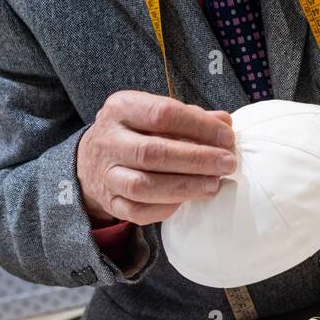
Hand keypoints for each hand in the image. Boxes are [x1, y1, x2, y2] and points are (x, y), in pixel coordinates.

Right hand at [76, 92, 235, 225]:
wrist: (91, 158)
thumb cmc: (135, 131)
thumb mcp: (155, 114)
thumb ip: (190, 116)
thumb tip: (225, 122)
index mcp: (122, 108)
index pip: (163, 113)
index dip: (200, 126)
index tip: (227, 137)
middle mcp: (108, 140)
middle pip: (153, 152)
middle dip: (197, 159)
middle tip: (227, 164)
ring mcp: (105, 173)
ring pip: (143, 186)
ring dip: (185, 187)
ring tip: (214, 184)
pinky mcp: (108, 201)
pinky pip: (136, 212)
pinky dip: (164, 208)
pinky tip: (186, 201)